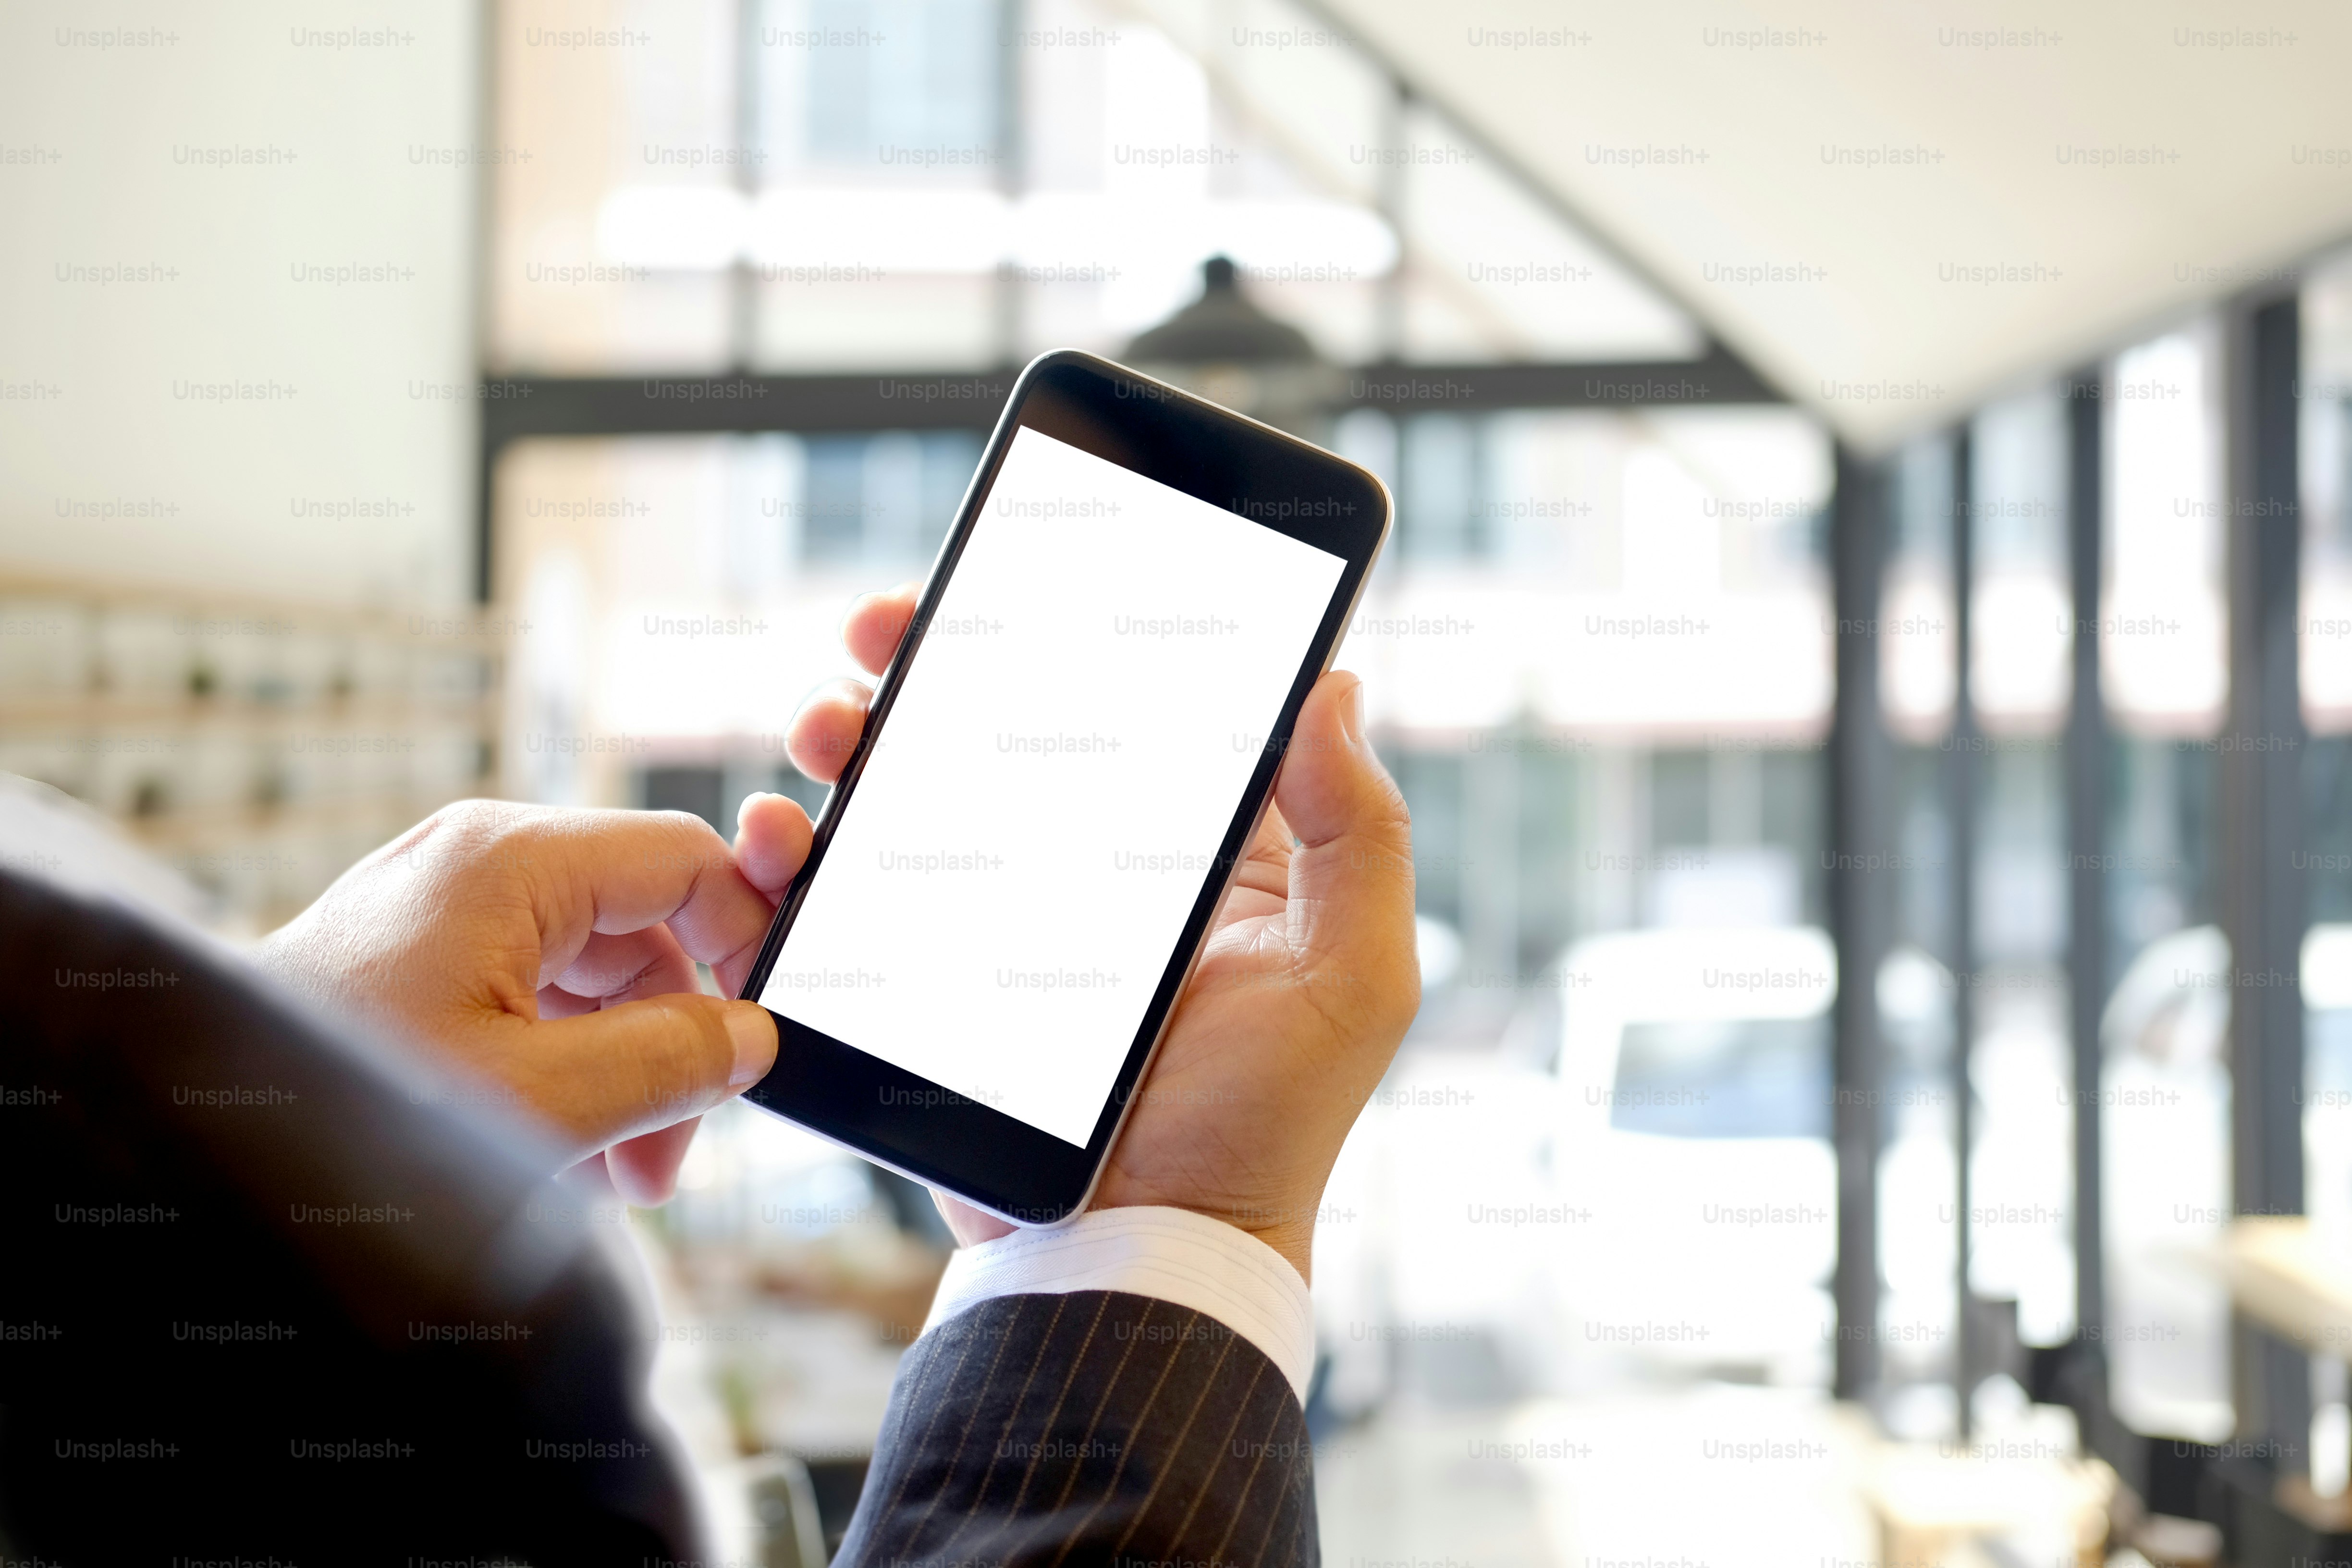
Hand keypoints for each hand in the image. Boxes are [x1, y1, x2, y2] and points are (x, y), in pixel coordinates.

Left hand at [258, 798, 812, 1203]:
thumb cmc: (347, 1115)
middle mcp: (473, 864)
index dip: (746, 939)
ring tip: (605, 1180)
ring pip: (587, 975)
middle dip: (671, 1044)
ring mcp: (435, 909)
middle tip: (663, 1161)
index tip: (764, 1035)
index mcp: (510, 862)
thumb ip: (670, 1061)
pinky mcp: (408, 961)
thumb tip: (751, 1039)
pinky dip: (557, 1072)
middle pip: (642, 928)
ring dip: (618, 1075)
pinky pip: (525, 998)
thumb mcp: (544, 1101)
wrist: (192, 1152)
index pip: (685, 860)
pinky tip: (550, 1155)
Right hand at [783, 583, 1419, 1280]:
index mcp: (1193, 848)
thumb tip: (1334, 684)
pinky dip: (803, 858)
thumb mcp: (1350, 976)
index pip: (1127, 704)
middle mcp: (1090, 868)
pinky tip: (782, 834)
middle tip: (880, 626)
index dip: (1069, 626)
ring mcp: (1002, 922)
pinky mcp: (932, 983)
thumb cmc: (1267, 1124)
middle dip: (929, 662)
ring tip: (828, 724)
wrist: (1149, 1253)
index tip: (1015, 568)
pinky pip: (856, 902)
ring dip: (855, 740)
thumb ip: (1358, 830)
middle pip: (998, 728)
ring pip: (914, 797)